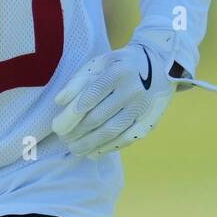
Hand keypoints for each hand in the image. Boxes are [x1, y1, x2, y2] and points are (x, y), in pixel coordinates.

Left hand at [51, 29, 177, 159]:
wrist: (159, 65)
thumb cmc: (120, 64)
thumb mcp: (100, 63)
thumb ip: (78, 80)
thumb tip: (59, 102)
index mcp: (118, 72)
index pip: (90, 96)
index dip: (72, 114)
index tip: (57, 127)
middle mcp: (132, 90)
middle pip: (99, 117)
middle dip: (77, 132)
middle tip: (63, 139)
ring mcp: (142, 108)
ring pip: (111, 131)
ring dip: (89, 144)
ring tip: (74, 149)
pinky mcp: (149, 121)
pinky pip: (126, 139)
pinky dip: (107, 148)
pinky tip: (93, 152)